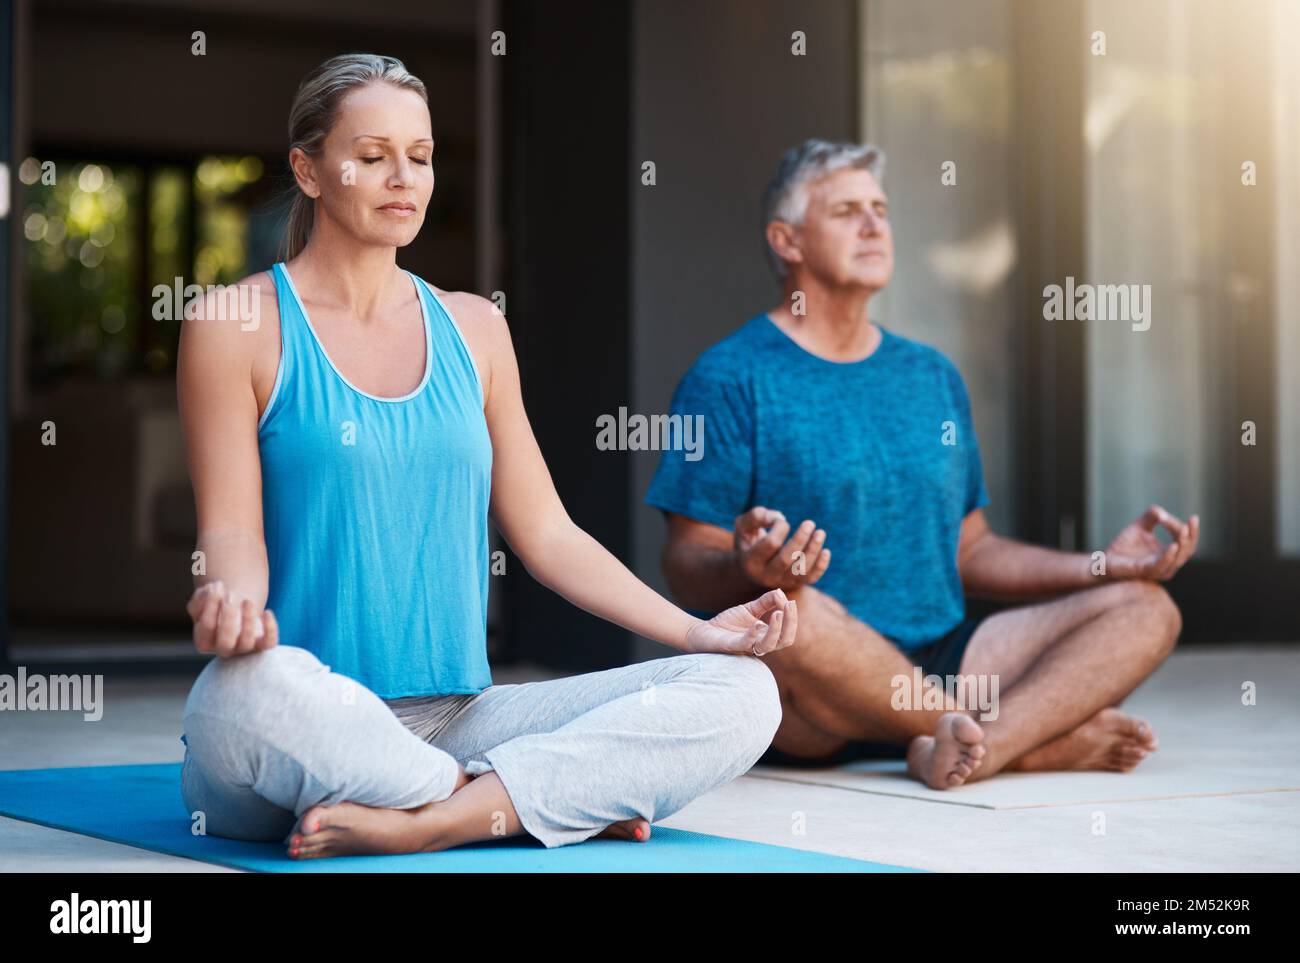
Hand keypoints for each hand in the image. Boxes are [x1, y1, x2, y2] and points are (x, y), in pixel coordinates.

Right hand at [186, 580, 278, 656]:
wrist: (238, 610)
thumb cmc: (218, 605)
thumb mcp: (204, 599)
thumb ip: (201, 596)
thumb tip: (212, 590)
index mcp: (204, 641)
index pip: (206, 628)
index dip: (211, 605)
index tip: (217, 585)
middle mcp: (223, 649)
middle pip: (224, 643)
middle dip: (228, 617)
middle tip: (231, 595)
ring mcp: (244, 648)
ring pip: (246, 643)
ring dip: (247, 620)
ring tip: (247, 601)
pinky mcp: (262, 644)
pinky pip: (269, 643)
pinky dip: (270, 629)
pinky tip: (267, 612)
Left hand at [682, 588, 796, 656]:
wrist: (703, 631)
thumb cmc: (728, 623)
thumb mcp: (750, 609)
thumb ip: (767, 601)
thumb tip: (781, 592)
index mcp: (767, 636)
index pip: (787, 633)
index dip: (792, 619)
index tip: (791, 602)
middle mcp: (760, 644)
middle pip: (784, 641)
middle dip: (790, 624)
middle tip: (789, 605)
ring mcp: (747, 646)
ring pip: (768, 645)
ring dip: (776, 629)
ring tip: (778, 613)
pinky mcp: (732, 646)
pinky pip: (746, 643)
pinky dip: (753, 634)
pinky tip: (757, 623)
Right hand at [733, 506, 829, 590]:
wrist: (751, 569)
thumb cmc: (749, 541)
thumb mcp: (744, 526)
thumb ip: (756, 517)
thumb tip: (779, 518)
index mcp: (751, 561)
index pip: (770, 543)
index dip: (781, 528)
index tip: (782, 520)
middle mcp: (765, 576)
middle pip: (786, 559)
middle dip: (800, 539)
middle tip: (810, 523)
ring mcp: (781, 583)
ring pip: (801, 570)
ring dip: (813, 550)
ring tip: (820, 532)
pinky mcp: (794, 585)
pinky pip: (811, 578)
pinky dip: (821, 565)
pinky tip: (826, 551)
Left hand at [1104, 505, 1199, 580]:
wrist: (1106, 559)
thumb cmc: (1124, 545)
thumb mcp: (1140, 526)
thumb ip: (1151, 516)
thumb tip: (1162, 513)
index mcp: (1170, 554)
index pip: (1186, 541)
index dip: (1188, 528)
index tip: (1189, 516)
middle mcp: (1168, 564)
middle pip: (1188, 550)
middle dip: (1192, 535)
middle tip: (1193, 520)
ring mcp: (1159, 570)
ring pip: (1178, 559)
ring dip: (1183, 544)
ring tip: (1184, 529)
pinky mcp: (1146, 572)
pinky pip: (1161, 566)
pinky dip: (1169, 556)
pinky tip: (1173, 545)